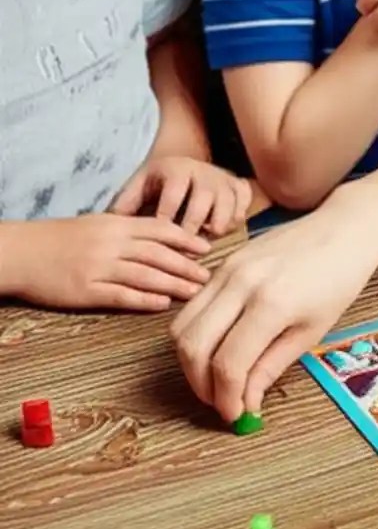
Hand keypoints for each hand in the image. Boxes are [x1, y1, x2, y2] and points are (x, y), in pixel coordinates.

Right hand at [0, 215, 210, 311]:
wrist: (18, 252)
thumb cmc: (57, 238)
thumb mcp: (93, 224)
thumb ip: (125, 230)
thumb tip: (159, 239)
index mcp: (113, 224)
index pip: (159, 229)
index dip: (185, 239)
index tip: (206, 249)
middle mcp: (109, 244)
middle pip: (158, 254)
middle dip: (187, 265)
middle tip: (208, 276)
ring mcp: (97, 267)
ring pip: (145, 275)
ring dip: (174, 284)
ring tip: (194, 291)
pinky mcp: (85, 290)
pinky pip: (121, 296)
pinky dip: (144, 299)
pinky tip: (162, 304)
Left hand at [112, 156, 252, 236]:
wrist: (189, 163)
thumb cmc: (161, 181)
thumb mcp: (142, 184)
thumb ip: (126, 203)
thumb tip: (109, 225)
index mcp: (176, 169)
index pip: (172, 197)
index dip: (166, 221)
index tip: (159, 243)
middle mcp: (203, 172)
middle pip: (201, 204)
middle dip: (192, 229)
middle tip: (184, 251)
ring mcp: (224, 179)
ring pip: (226, 207)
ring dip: (216, 226)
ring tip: (205, 240)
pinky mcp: (240, 187)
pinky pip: (242, 208)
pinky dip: (234, 221)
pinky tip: (221, 231)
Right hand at [171, 183, 377, 421]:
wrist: (343, 230)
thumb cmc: (339, 280)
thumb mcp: (312, 331)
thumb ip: (271, 366)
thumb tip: (246, 401)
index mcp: (270, 305)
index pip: (229, 364)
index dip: (226, 398)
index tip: (235, 415)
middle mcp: (240, 284)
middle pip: (193, 346)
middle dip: (200, 384)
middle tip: (220, 402)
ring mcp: (226, 269)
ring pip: (182, 326)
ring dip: (191, 361)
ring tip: (216, 379)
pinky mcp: (222, 263)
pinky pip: (192, 305)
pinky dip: (196, 333)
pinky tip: (217, 347)